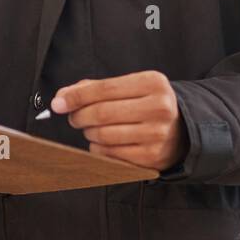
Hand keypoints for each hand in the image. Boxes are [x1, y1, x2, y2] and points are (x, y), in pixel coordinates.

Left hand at [51, 70, 186, 170]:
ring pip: (104, 135)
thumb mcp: (129, 88)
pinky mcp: (152, 157)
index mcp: (153, 83)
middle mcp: (159, 107)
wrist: (181, 131)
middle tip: (75, 118)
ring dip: (89, 133)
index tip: (58, 104)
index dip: (76, 97)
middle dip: (79, 116)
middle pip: (102, 113)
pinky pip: (110, 154)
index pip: (104, 89)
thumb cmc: (146, 105)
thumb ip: (94, 88)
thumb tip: (62, 98)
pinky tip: (103, 143)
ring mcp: (157, 134)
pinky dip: (98, 149)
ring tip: (92, 129)